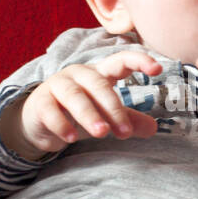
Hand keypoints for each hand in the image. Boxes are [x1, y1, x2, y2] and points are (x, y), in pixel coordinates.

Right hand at [16, 51, 162, 155]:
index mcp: (99, 73)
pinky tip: (71, 138)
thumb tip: (154, 128)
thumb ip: (128, 119)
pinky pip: (51, 111)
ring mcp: (57, 86)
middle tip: (125, 133)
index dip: (139, 61)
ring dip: (90, 115)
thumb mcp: (105, 115)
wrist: (39, 120)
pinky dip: (62, 124)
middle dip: (113, 108)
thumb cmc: (77, 112)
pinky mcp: (40, 102)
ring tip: (102, 133)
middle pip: (98, 85)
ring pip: (75, 97)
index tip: (158, 70)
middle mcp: (78, 74)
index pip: (121, 60)